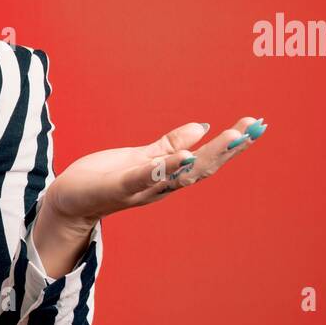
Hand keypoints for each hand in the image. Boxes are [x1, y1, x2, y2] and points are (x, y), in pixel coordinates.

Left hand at [44, 117, 267, 223]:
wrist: (68, 200)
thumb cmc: (103, 178)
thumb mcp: (141, 158)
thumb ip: (170, 145)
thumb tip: (202, 127)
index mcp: (166, 176)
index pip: (205, 159)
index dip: (232, 145)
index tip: (257, 125)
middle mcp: (159, 186)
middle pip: (201, 168)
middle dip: (229, 149)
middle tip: (254, 128)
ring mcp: (140, 188)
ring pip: (179, 175)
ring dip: (207, 157)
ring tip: (232, 137)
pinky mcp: (117, 187)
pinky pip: (144, 178)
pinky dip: (164, 168)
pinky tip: (183, 156)